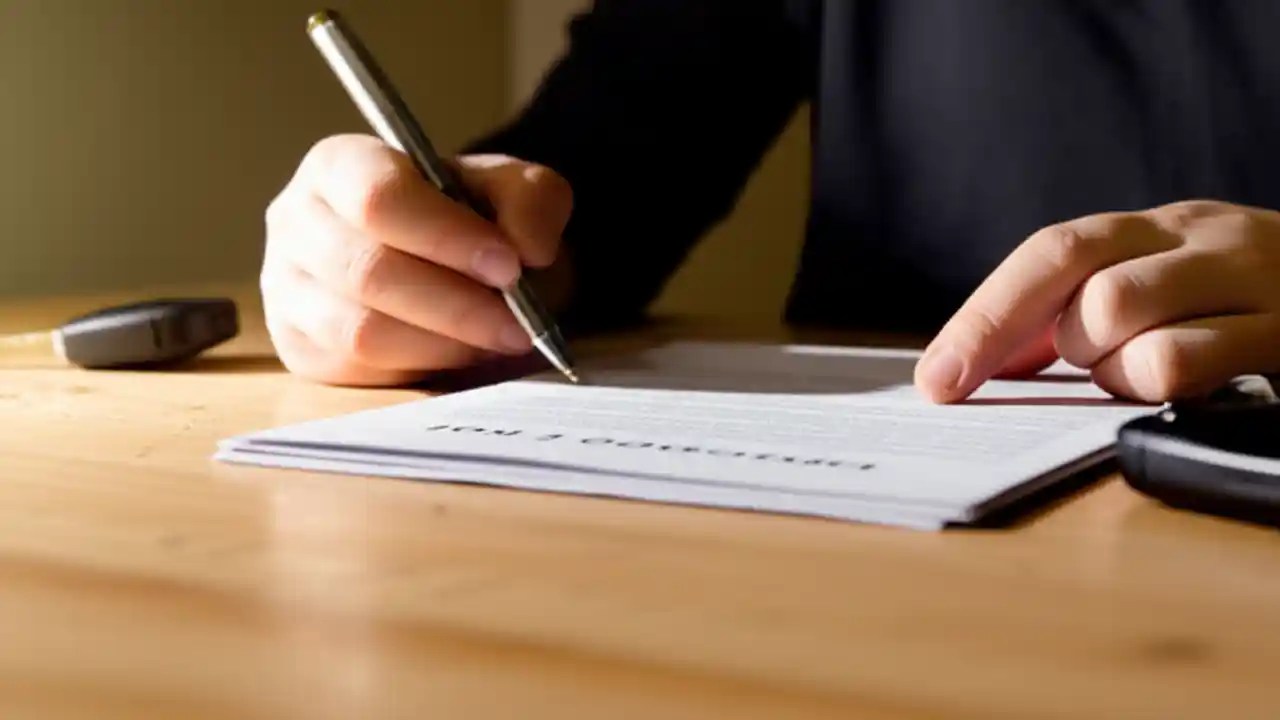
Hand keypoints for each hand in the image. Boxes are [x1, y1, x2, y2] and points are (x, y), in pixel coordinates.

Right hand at [261, 135, 572, 385]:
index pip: (376, 198)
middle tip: (518, 323)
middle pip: (367, 271)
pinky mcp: (299, 347)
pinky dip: (420, 367)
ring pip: (361, 331)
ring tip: (496, 339)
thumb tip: (528, 250)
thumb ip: (530, 201)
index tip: (508, 266)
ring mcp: (287, 289)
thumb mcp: (512, 190)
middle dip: (456, 305)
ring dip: (443, 343)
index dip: (445, 236)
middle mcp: (297, 222)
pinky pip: (359, 370)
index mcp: (340, 166)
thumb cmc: (468, 217)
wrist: (449, 264)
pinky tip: (457, 352)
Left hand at [915, 200, 1279, 402]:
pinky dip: (1163, 390)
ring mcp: (1252, 283)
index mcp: (1154, 229)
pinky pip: (1188, 365)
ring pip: (1127, 324)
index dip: (983, 319)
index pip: (1048, 255)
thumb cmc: (1241, 304)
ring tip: (1151, 375)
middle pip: (1085, 288)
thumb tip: (974, 365)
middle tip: (1093, 367)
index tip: (937, 381)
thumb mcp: (1160, 290)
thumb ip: (1072, 321)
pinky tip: (1194, 387)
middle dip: (1064, 348)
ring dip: (1117, 373)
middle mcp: (1201, 240)